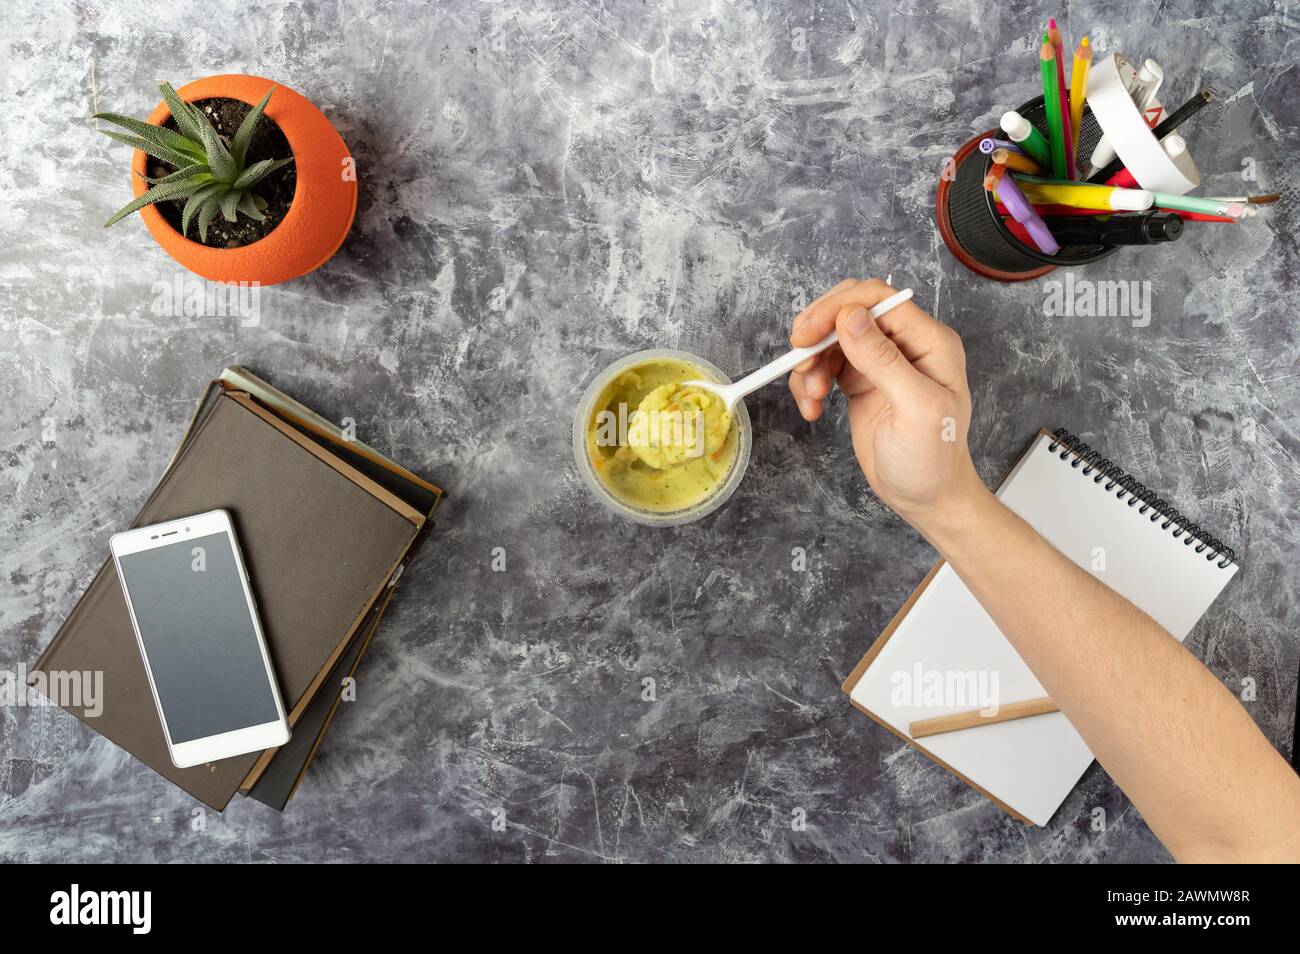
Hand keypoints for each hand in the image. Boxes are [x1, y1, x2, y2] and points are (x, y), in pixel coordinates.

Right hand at [787, 279, 986, 533]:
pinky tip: (812, 408)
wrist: (927, 497)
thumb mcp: (916, 410)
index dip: (838, 308)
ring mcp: (880, 361)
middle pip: (850, 311)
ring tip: (811, 397)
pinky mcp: (861, 381)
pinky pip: (825, 365)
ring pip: (831, 338)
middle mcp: (905, 344)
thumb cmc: (934, 459)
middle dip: (818, 331)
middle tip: (797, 358)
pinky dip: (810, 382)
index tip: (807, 334)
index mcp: (929, 341)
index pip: (878, 300)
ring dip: (810, 364)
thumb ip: (884, 361)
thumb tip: (850, 318)